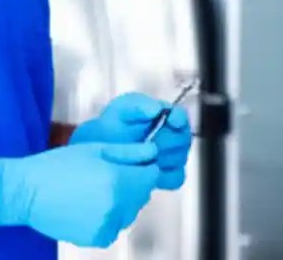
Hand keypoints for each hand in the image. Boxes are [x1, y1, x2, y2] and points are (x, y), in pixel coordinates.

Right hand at [0, 143, 162, 247]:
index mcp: (117, 180)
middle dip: (131, 185)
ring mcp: (107, 225)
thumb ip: (127, 152)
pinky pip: (113, 227)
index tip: (129, 165)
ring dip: (119, 203)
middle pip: (141, 195)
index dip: (142, 168)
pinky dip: (107, 218)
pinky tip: (86, 206)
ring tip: (92, 191)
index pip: (151, 176)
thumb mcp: (93, 149)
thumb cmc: (55, 166)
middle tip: (104, 176)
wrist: (27, 192)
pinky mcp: (97, 238)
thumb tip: (153, 153)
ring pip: (128, 213)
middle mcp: (116, 206)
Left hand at [69, 93, 192, 186]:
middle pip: (182, 139)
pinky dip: (163, 175)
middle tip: (150, 142)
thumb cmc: (113, 125)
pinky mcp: (168, 175)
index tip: (171, 121)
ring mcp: (172, 156)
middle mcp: (172, 135)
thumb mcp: (121, 109)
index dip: (178, 118)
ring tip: (143, 156)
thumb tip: (156, 109)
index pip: (180, 116)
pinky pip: (175, 177)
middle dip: (166, 141)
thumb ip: (138, 106)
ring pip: (179, 158)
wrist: (100, 148)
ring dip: (163, 158)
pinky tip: (148, 170)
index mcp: (164, 115)